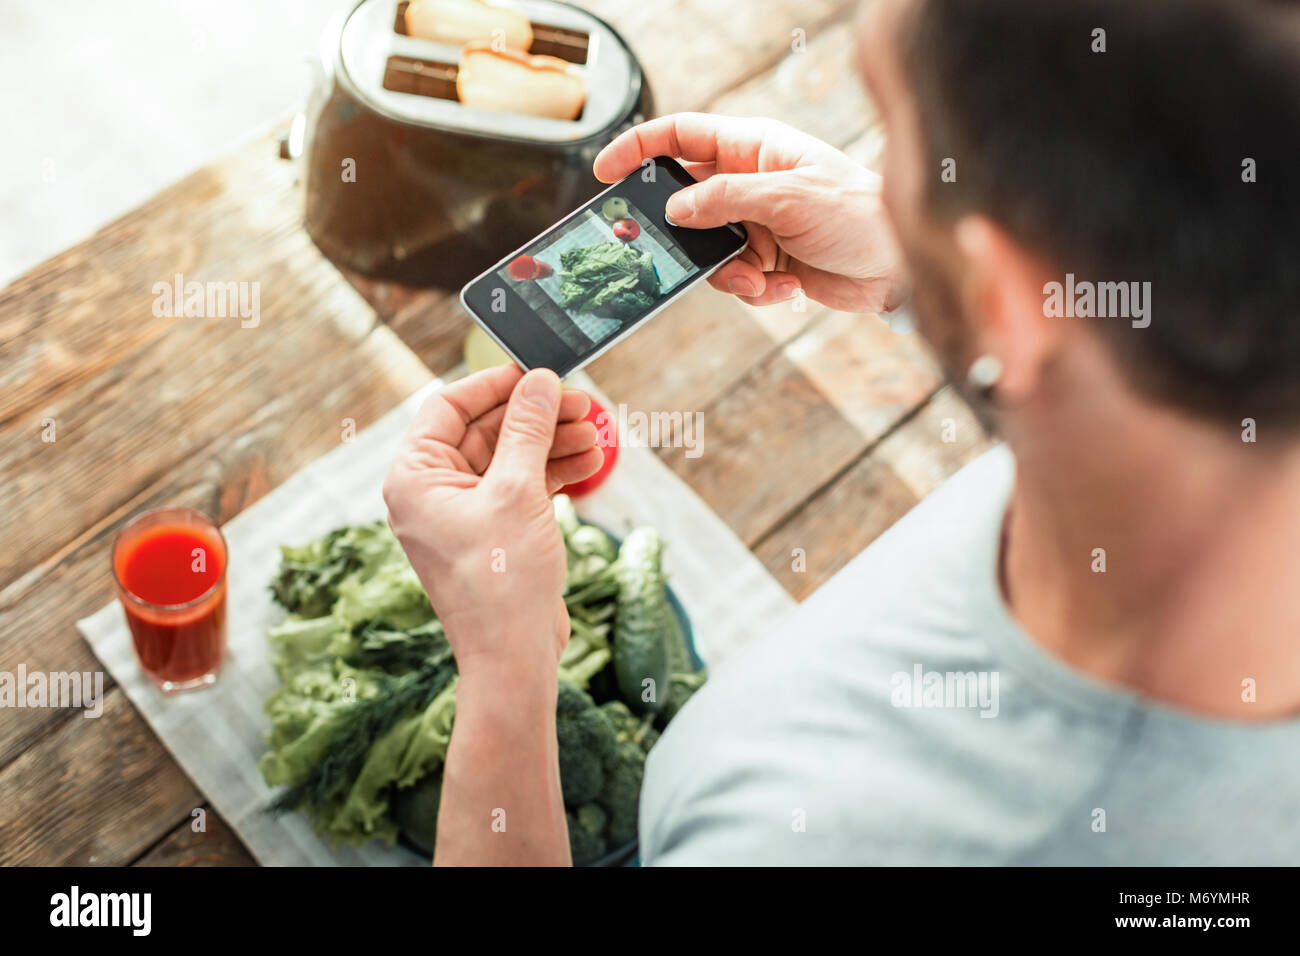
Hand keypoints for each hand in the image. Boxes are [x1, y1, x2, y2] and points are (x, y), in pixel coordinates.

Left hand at [382, 365, 601, 675]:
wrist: (513, 657)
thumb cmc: (501, 583)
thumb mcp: (517, 492)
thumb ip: (528, 430)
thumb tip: (538, 382)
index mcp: (414, 478)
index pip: (449, 407)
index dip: (495, 385)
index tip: (536, 372)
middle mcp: (432, 492)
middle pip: (486, 431)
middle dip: (536, 416)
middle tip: (580, 403)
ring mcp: (464, 513)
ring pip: (510, 458)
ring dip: (552, 443)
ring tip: (595, 435)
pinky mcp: (494, 532)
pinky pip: (521, 486)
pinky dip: (553, 472)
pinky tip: (589, 461)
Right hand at [594, 112, 906, 312]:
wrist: (900, 267)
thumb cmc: (860, 214)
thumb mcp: (788, 199)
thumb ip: (726, 200)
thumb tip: (677, 207)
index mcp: (755, 148)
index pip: (684, 137)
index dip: (641, 147)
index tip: (608, 170)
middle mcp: (751, 183)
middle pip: (687, 200)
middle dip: (682, 232)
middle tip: (667, 251)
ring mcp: (758, 223)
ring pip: (708, 250)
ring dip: (729, 273)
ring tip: (761, 279)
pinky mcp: (769, 260)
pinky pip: (736, 278)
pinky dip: (756, 289)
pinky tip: (788, 288)